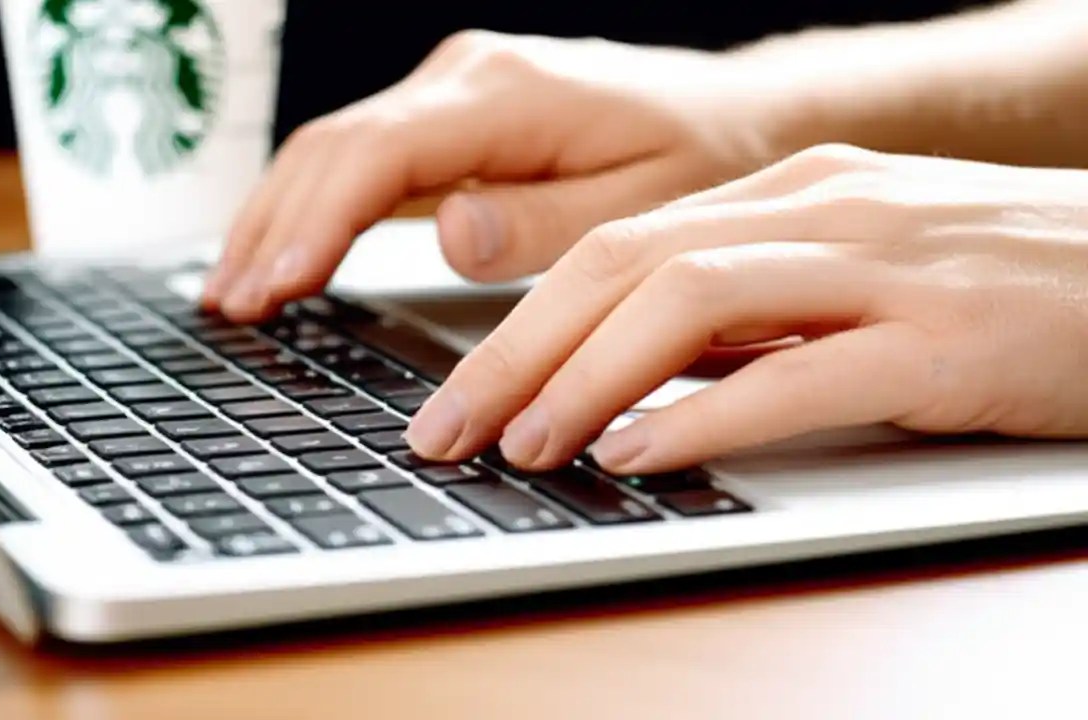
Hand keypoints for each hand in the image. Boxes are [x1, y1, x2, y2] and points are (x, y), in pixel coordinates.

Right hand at [202, 30, 798, 320]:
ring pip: (333, 147)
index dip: (314, 222)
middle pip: (335, 146)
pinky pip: (360, 155)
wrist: (734, 112)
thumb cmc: (698, 159)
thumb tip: (449, 232)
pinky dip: (312, 205)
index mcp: (507, 94)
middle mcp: (465, 76)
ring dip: (277, 216)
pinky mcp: (450, 115)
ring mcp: (452, 91)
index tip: (273, 287)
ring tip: (232, 289)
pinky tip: (283, 250)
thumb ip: (541, 222)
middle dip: (274, 227)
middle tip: (230, 307)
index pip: (378, 155)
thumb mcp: (641, 205)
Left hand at [403, 144, 1087, 473]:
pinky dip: (706, 415)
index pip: (617, 246)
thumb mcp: (854, 277)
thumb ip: (753, 315)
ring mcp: (885, 267)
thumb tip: (640, 379)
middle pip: (625, 265)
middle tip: (447, 428)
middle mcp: (821, 211)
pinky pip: (800, 373)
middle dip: (517, 351)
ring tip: (524, 444)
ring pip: (690, 300)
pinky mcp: (946, 342)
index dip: (518, 321)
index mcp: (790, 193)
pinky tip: (642, 452)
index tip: (457, 391)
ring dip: (587, 377)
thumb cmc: (998, 284)